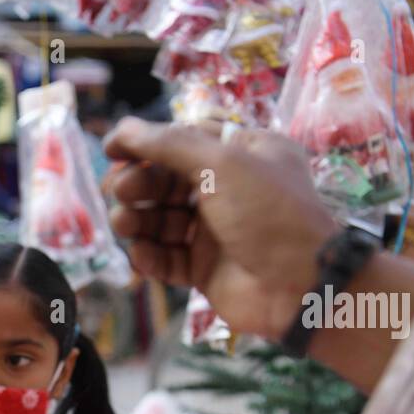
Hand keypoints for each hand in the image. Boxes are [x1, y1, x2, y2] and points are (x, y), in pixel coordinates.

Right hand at [104, 118, 336, 340]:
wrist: (301, 284)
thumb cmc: (268, 212)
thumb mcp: (222, 163)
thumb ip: (169, 143)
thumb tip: (123, 128)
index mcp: (241, 155)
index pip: (184, 141)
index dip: (145, 144)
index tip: (112, 151)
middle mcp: (227, 190)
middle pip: (167, 181)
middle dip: (139, 183)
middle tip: (121, 190)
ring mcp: (215, 232)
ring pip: (162, 220)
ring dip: (137, 219)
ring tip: (123, 223)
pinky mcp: (205, 269)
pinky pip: (167, 258)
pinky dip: (150, 255)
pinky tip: (140, 254)